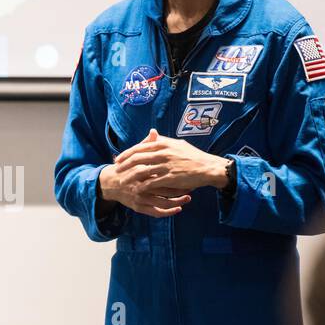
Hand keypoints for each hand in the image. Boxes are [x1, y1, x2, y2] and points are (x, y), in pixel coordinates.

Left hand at [100, 128, 229, 217]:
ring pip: (142, 170)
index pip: (140, 147)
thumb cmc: (193, 156)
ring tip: (122, 181)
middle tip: (116, 169)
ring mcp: (167, 165)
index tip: (118, 158)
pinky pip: (152, 182)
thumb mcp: (178, 144)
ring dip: (130, 176)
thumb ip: (163, 140)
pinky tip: (136, 190)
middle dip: (124, 164)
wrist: (208, 168)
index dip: (127, 153)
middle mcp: (164, 153)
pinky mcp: (170, 177)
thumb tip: (152, 134)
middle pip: (137, 158)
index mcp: (164, 144)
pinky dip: (142, 186)